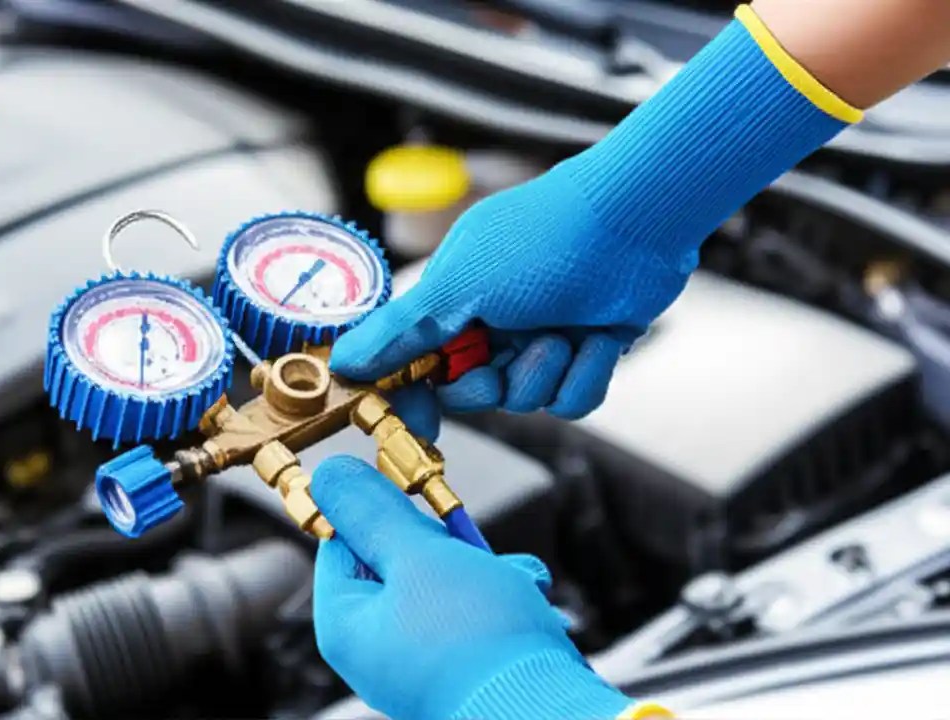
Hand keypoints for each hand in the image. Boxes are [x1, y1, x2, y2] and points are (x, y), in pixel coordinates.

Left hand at [311, 456, 632, 719]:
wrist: (545, 709)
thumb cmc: (479, 644)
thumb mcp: (420, 557)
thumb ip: (374, 513)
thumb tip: (331, 474)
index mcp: (346, 625)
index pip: (342, 541)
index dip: (382, 513)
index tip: (415, 500)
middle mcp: (375, 648)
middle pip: (398, 560)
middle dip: (446, 546)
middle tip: (466, 552)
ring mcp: (417, 661)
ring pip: (444, 583)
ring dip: (483, 569)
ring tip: (507, 580)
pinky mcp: (460, 668)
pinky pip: (472, 614)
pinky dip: (501, 599)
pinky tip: (526, 601)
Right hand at [332, 162, 695, 438]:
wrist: (635, 221)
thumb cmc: (542, 238)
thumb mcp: (456, 285)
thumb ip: (400, 331)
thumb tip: (343, 361)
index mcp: (456, 300)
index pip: (418, 363)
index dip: (415, 396)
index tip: (417, 424)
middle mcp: (496, 321)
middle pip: (472, 392)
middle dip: (487, 385)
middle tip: (496, 365)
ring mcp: (543, 338)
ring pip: (526, 400)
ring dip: (543, 373)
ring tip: (561, 332)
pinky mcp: (589, 353)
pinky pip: (573, 400)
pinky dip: (585, 375)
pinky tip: (596, 339)